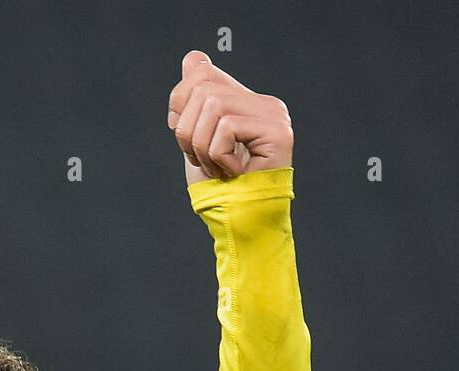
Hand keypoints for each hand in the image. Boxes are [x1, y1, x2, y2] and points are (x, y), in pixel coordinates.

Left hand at [167, 50, 293, 185]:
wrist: (242, 225)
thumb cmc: (222, 190)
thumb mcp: (199, 139)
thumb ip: (196, 102)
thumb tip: (194, 58)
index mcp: (248, 101)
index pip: (201, 70)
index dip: (179, 100)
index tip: (183, 134)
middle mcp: (266, 104)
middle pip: (203, 87)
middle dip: (188, 129)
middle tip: (200, 159)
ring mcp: (275, 117)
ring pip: (213, 105)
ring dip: (202, 145)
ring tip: (216, 168)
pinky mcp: (279, 133)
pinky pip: (228, 126)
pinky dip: (218, 154)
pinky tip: (233, 172)